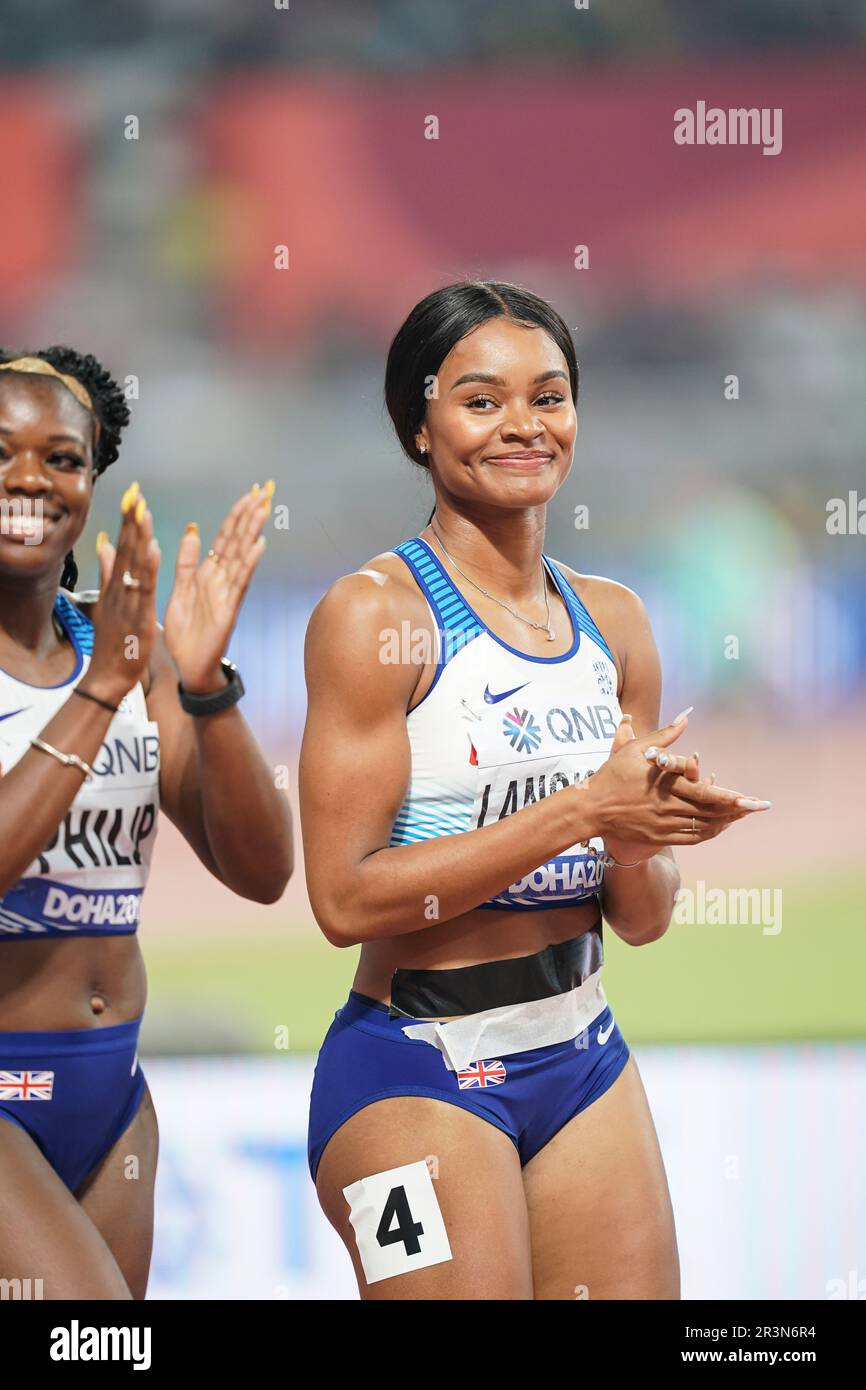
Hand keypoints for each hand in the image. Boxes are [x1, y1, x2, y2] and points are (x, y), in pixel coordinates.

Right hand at [87, 482, 159, 702]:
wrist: (108, 674)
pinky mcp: (138, 617)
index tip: (133, 498)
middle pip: (126, 551)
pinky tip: (154, 550)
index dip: (127, 523)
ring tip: (143, 512)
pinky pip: (145, 590)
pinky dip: (149, 569)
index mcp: (115, 586)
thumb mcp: (107, 602)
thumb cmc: (112, 641)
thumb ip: (107, 573)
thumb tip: (104, 544)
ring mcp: (127, 603)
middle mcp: (119, 590)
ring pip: (134, 565)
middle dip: (131, 522)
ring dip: (139, 538)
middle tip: (136, 495)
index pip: (121, 548)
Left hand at [163, 482, 272, 691]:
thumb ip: (186, 562)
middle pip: (237, 542)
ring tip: (263, 509)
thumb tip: (193, 532)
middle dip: (248, 517)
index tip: (248, 495)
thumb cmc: (185, 631)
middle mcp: (221, 580)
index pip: (224, 539)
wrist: (189, 665)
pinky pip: (239, 583)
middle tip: (262, 491)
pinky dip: (248, 564)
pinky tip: (257, 546)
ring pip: (241, 556)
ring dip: (251, 532)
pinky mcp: (229, 609)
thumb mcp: (179, 590)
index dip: (235, 516)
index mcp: (207, 574)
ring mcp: (228, 593)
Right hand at [584, 709, 770, 851]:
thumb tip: (686, 716)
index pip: (705, 792)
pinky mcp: (660, 836)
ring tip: (744, 816)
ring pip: (704, 826)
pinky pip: (691, 838)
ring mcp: (664, 824)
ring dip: (726, 821)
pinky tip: (720, 827)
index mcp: (666, 784)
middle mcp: (668, 807)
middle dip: (737, 810)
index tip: (749, 797)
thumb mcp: (635, 750)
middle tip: (758, 807)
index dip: (730, 797)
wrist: (592, 808)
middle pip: (710, 811)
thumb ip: (664, 735)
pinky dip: (709, 832)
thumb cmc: (613, 775)